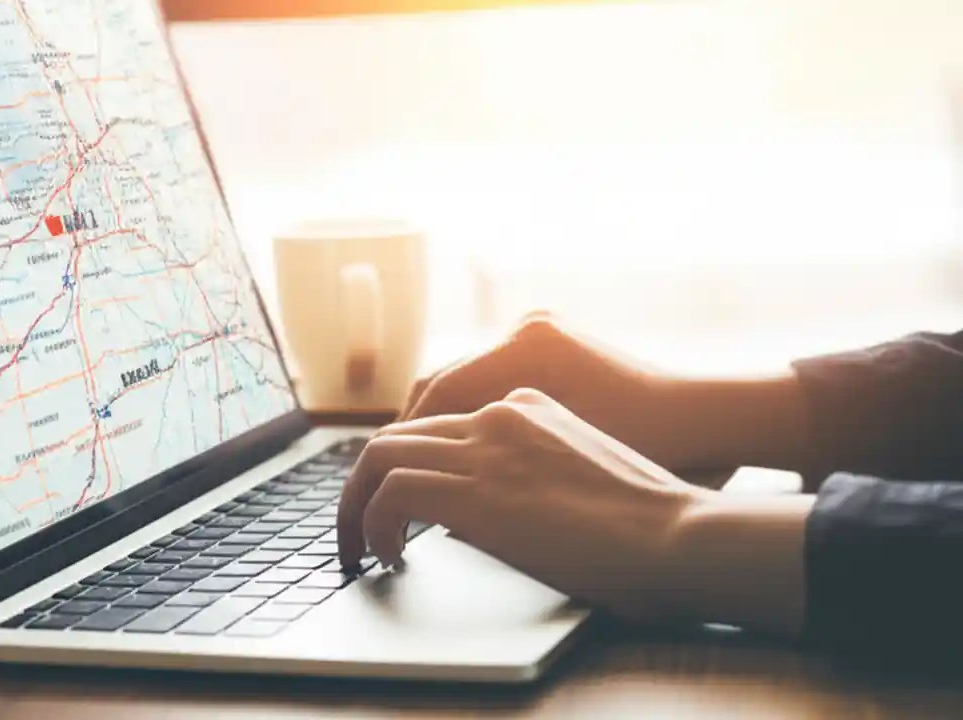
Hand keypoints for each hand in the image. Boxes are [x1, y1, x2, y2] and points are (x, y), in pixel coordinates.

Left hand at [338, 389, 812, 633]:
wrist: (680, 534)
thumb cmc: (654, 522)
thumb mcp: (582, 477)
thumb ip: (527, 478)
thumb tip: (475, 516)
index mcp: (528, 404)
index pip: (438, 421)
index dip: (406, 462)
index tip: (394, 504)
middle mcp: (500, 413)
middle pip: (399, 431)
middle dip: (364, 481)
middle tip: (356, 527)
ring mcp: (486, 446)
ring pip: (379, 456)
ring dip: (354, 506)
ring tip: (355, 549)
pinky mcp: (476, 489)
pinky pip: (390, 494)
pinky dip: (371, 525)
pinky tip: (385, 558)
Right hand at [401, 314, 813, 472]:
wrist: (714, 419)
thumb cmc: (653, 446)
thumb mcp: (564, 458)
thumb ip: (494, 462)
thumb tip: (435, 484)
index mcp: (529, 347)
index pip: (440, 392)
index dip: (409, 439)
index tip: (387, 476)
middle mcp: (529, 328)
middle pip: (446, 378)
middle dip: (417, 429)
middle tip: (392, 472)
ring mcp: (542, 331)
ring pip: (467, 377)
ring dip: (444, 420)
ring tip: (426, 464)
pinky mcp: (554, 344)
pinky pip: (494, 376)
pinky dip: (475, 409)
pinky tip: (471, 447)